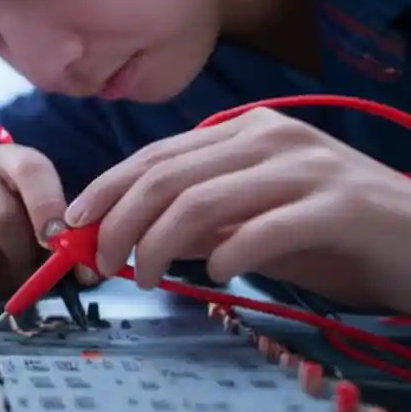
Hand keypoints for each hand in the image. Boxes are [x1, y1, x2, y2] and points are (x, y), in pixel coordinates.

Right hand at [0, 144, 93, 301]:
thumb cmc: (17, 242)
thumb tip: (89, 268)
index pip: (29, 170)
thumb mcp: (50, 240)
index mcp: (9, 160)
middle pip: (1, 215)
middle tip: (25, 260)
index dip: (47, 206)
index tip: (56, 240)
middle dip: (21, 250)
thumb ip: (74, 248)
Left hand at [66, 108, 410, 313]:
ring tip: (147, 278)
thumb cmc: (335, 237)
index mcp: (246, 133)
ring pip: (200, 201)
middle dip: (118, 223)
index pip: (154, 158)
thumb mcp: (253, 224)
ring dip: (158, 245)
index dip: (104, 192)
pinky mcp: (339, 207)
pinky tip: (219, 276)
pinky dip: (227, 255)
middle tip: (101, 265)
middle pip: (165, 177)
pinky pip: (262, 229)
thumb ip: (197, 225)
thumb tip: (127, 238)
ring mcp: (308, 168)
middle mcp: (272, 139)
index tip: (70, 231)